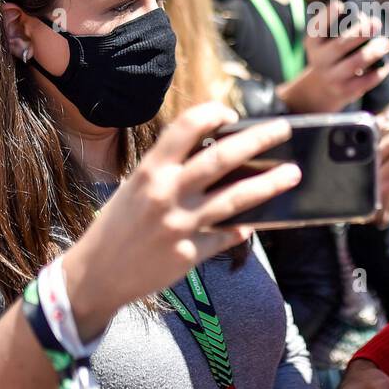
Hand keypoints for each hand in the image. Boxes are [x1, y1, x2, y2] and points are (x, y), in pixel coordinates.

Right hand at [62, 103, 300, 338]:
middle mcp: (166, 193)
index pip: (186, 128)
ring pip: (236, 198)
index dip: (213, 114)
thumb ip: (170, 171)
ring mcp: (180, 225)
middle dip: (258, 140)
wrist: (95, 275)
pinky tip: (258, 222)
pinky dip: (245, 227)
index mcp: (150, 171)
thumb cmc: (118, 226)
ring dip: (269, 184)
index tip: (232, 113)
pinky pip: (227, 235)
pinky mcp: (190, 254)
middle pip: (221, 159)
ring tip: (292, 174)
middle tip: (283, 129)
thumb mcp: (136, 187)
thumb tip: (215, 153)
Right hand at [279, 0, 388, 112]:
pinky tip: (386, 64)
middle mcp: (319, 60)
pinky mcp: (344, 91)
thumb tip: (367, 22)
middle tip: (376, 23)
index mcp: (313, 42)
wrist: (324, 86)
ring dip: (373, 52)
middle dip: (360, 33)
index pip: (318, 27)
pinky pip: (365, 82)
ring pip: (355, 64)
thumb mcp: (328, 40)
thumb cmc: (333, 53)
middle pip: (340, 46)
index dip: (328, 15)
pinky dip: (378, 72)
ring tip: (385, 43)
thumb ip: (341, 28)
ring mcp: (331, 77)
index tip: (341, 5)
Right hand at [376, 99, 388, 221]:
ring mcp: (376, 177)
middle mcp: (368, 163)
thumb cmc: (376, 166)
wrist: (368, 201)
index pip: (373, 134)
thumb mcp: (378, 146)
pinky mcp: (385, 189)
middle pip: (384, 148)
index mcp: (364, 149)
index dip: (382, 123)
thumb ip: (384, 124)